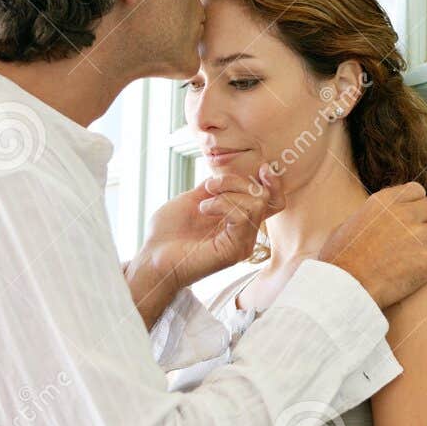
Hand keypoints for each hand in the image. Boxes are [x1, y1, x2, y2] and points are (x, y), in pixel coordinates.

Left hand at [126, 166, 283, 322]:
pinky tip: (203, 210)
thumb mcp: (193, 199)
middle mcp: (244, 233)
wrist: (152, 256)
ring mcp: (242, 243)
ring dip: (226, 194)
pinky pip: (243, 216)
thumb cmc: (167, 234)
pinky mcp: (236, 250)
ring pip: (256, 204)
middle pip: (264, 197)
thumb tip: (229, 176)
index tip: (262, 169)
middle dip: (237, 182)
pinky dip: (222, 204)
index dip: (273, 184)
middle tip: (209, 187)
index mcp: (238, 221)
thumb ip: (215, 189)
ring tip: (203, 204)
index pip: (272, 202)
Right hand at [319, 182, 426, 308]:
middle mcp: (404, 214)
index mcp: (384, 202)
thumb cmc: (338, 263)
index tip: (421, 214)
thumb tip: (360, 219)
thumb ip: (361, 218)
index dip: (421, 202)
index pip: (416, 190)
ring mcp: (419, 236)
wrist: (345, 288)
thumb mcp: (343, 228)